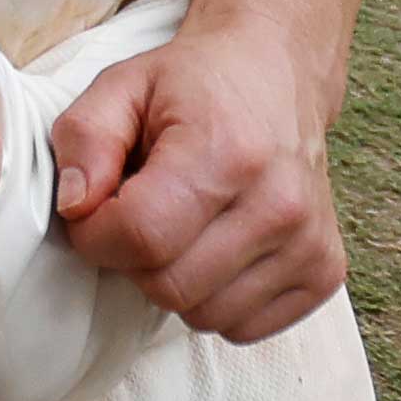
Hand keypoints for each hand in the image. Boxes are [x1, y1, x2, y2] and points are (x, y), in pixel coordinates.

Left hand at [51, 14, 346, 342]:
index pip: (141, 236)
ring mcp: (310, 244)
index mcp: (226, 153)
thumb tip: (75, 207)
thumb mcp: (120, 86)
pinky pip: (244, 327)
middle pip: (169, 286)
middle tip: (137, 213)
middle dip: (132, 259)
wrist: (277, 73)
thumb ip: (84, 140)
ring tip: (180, 225)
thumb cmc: (192, 85)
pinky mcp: (325, 272)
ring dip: (174, 281)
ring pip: (204, 315)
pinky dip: (215, 299)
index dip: (95, 234)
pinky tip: (215, 248)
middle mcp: (279, 205)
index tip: (94, 210)